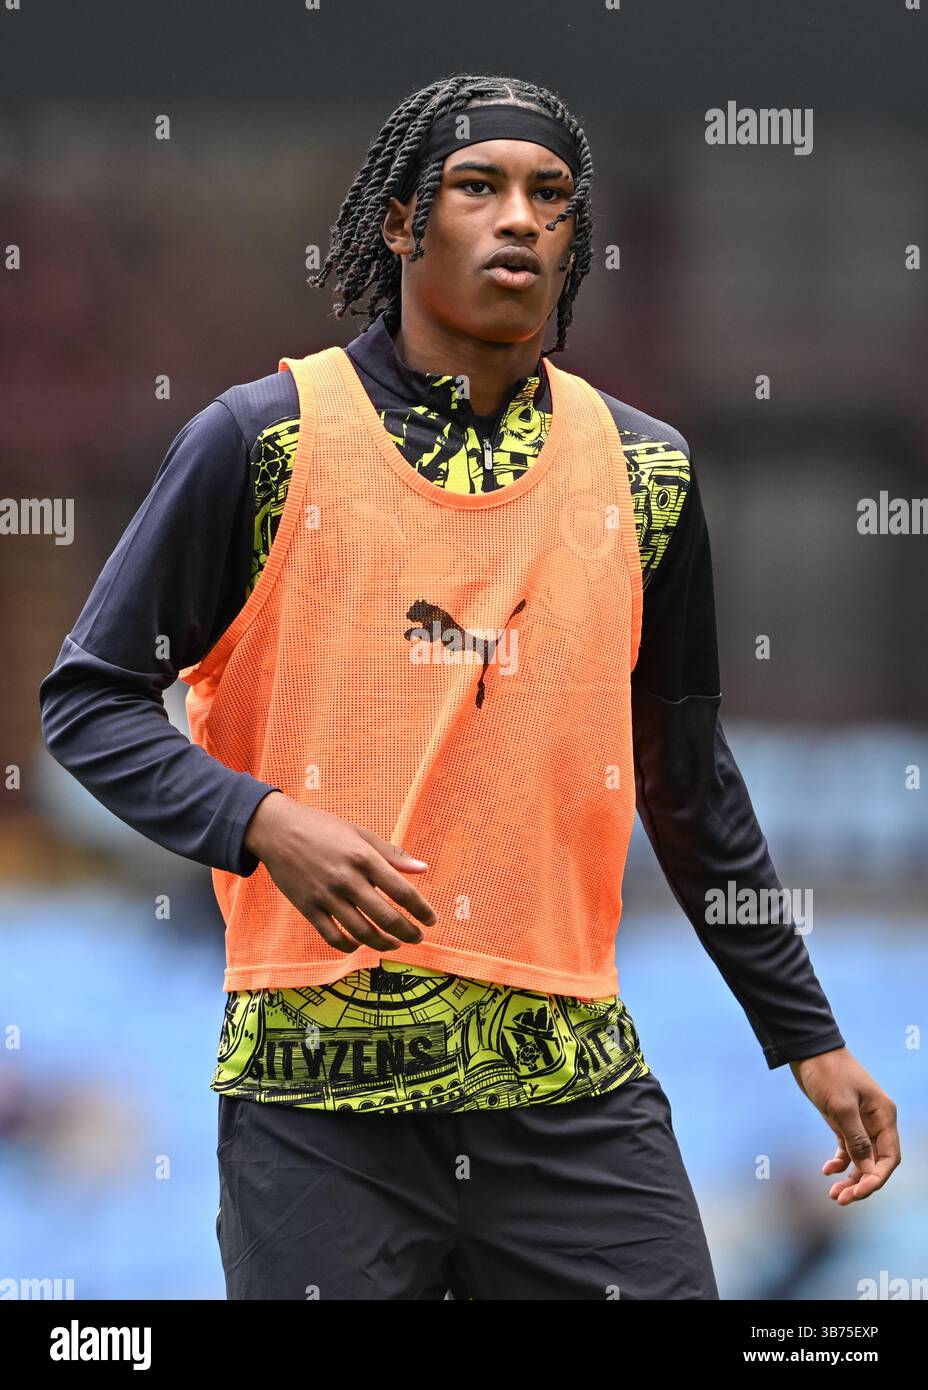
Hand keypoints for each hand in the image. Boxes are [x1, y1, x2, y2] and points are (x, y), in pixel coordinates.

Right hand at [243, 791, 436, 953]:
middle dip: (408, 932)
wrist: (277, 830)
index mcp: (364, 857)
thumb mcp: (360, 833)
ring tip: (394, 944)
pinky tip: (360, 944)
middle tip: (418, 937)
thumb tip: (423, 869)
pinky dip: (350, 946)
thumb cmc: (322, 828)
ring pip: (361, 932)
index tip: (431, 920)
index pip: (402, 891)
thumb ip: (392, 854)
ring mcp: (326, 896)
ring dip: (383, 943)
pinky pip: (332, 937)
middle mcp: (347, 879)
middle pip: (386, 917)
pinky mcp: (308, 908)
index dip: (421, 910)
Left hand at [789, 1047, 899, 1203]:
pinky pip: (847, 1150)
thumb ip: (856, 1138)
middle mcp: (876, 1122)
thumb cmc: (828, 1072)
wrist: (808, 1050)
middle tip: (839, 1199)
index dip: (876, 1179)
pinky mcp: (843, 1122)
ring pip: (861, 1160)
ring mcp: (860, 1123)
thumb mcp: (841, 1105)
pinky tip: (827, 1171)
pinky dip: (839, 1163)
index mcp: (884, 1116)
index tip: (858, 1194)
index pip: (889, 1158)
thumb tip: (868, 1170)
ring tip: (833, 1194)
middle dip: (861, 1184)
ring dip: (850, 1178)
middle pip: (875, 1163)